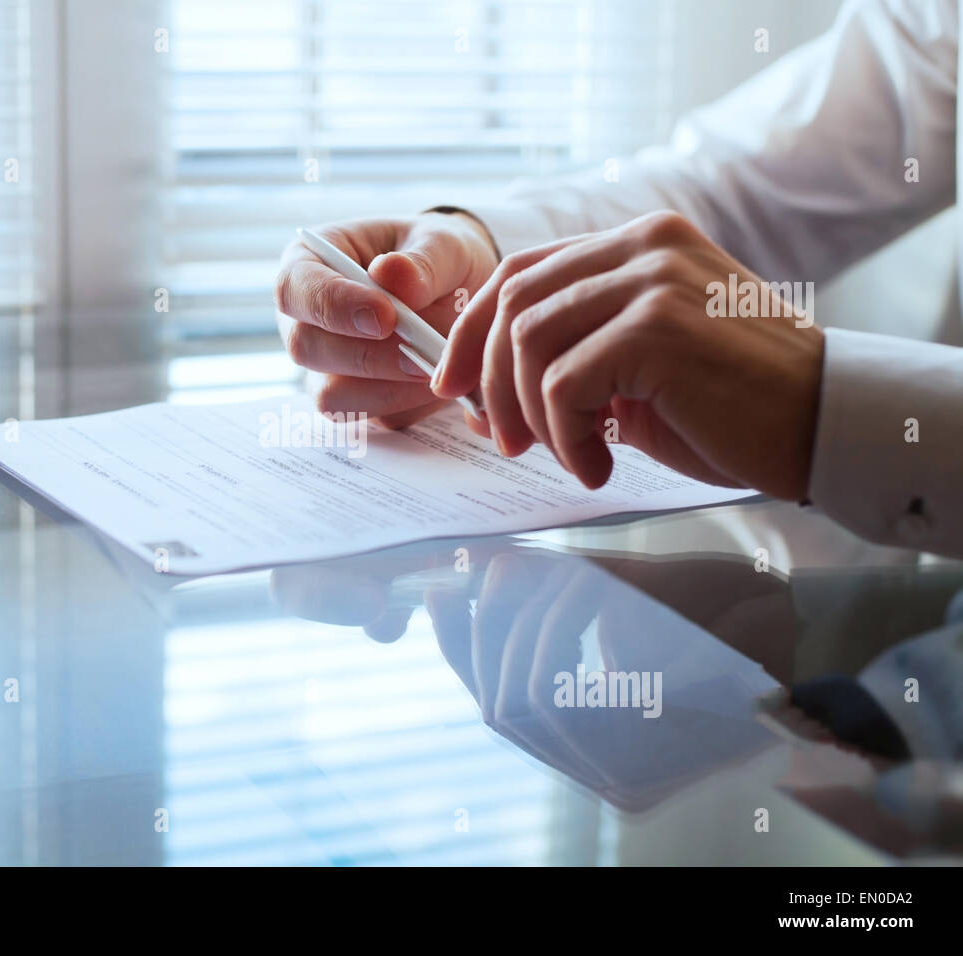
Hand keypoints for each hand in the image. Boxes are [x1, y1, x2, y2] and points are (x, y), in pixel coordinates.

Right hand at [274, 212, 498, 427]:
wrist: (464, 292)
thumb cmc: (440, 257)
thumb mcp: (443, 243)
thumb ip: (422, 259)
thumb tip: (390, 274)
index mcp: (309, 263)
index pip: (294, 288)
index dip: (333, 306)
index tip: (386, 316)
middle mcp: (306, 320)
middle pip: (307, 348)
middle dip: (369, 355)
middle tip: (427, 349)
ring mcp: (326, 367)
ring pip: (334, 395)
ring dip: (392, 386)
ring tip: (442, 362)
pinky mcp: (356, 402)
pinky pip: (373, 416)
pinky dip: (412, 403)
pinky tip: (441, 379)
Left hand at [431, 211, 824, 499]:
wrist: (822, 422)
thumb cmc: (732, 403)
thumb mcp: (642, 362)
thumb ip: (576, 350)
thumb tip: (484, 390)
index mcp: (638, 243)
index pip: (521, 271)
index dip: (472, 330)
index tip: (450, 384)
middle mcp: (643, 246)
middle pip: (513, 303)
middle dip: (487, 381)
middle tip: (501, 440)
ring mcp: (652, 281)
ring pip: (530, 344)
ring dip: (531, 416)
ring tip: (567, 455)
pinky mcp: (658, 329)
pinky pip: (563, 384)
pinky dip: (566, 437)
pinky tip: (600, 466)